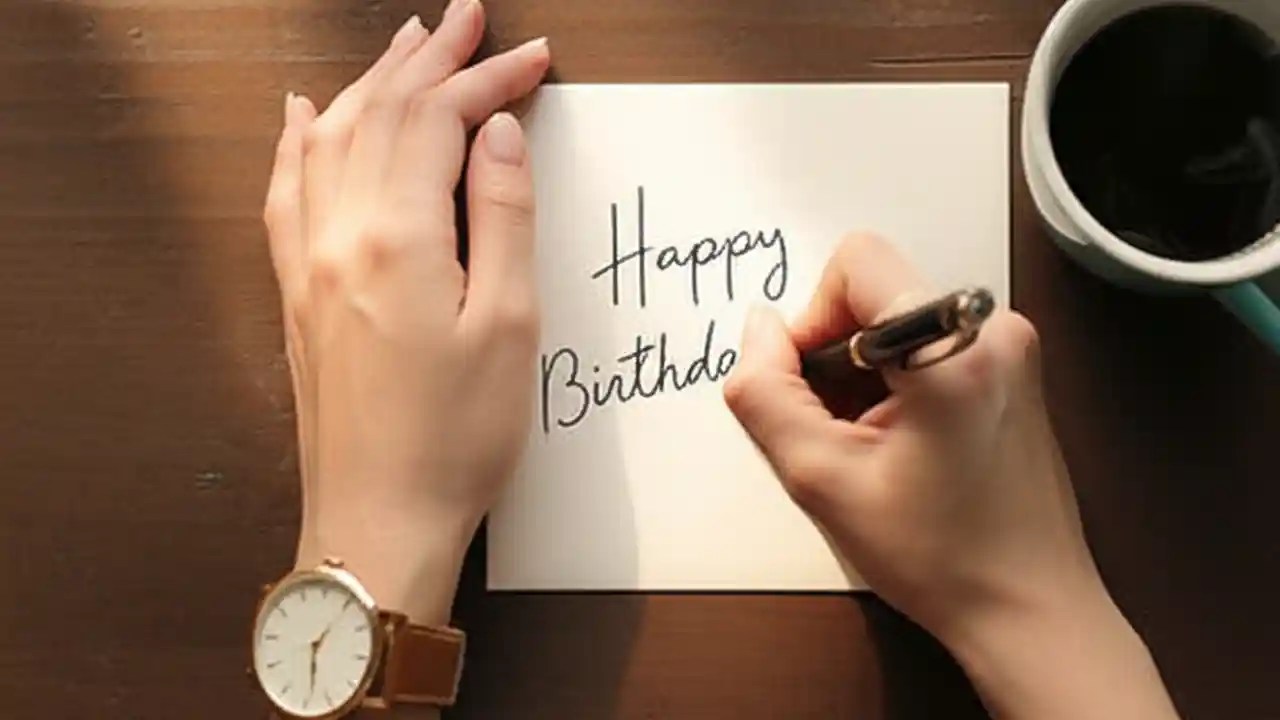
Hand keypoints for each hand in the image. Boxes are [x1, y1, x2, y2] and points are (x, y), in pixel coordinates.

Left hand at [263, 2, 550, 624]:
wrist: (378, 520)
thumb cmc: (454, 438)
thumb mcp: (509, 323)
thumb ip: (502, 215)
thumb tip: (498, 134)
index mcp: (397, 237)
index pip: (439, 120)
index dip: (489, 78)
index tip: (533, 57)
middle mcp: (337, 233)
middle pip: (379, 113)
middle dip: (431, 59)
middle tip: (469, 18)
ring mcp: (305, 261)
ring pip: (329, 137)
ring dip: (370, 83)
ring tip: (407, 46)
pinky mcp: (294, 292)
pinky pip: (286, 188)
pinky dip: (299, 139)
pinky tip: (303, 114)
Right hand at [724, 234, 1177, 717]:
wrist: (1028, 609)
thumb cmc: (942, 557)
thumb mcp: (821, 480)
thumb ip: (766, 394)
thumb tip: (759, 330)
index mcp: (952, 347)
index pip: (857, 262)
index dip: (812, 318)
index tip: (810, 384)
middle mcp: (993, 330)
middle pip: (875, 293)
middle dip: (835, 356)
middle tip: (835, 431)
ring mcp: (1009, 351)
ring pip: (897, 324)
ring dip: (863, 377)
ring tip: (870, 449)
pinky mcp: (1012, 372)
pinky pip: (927, 348)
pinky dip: (895, 387)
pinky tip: (898, 448)